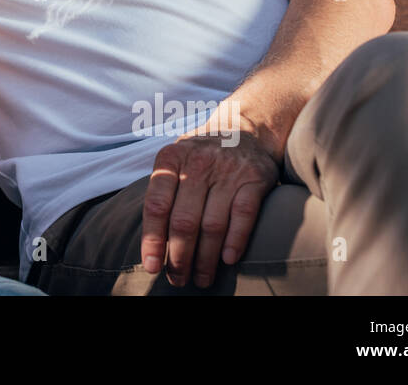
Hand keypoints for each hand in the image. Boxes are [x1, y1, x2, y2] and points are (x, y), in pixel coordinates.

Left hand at [140, 115, 278, 288]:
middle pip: (184, 220)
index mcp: (170, 159)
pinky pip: (243, 215)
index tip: (151, 266)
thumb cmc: (201, 156)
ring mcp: (228, 170)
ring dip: (205, 258)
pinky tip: (227, 260)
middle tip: (178, 279)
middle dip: (179, 257)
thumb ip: (162, 193)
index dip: (152, 239)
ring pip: (212, 224)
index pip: (156, 205)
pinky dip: (235, 240)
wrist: (245, 128)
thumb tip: (152, 243)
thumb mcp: (175, 161)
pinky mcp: (255, 179)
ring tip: (201, 278)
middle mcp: (198, 163)